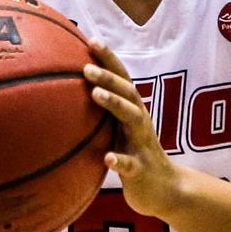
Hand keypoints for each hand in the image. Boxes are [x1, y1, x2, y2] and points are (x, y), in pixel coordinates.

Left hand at [83, 40, 182, 218]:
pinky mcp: (141, 170)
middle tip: (86, 67)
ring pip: (132, 119)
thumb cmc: (135, 158)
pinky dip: (119, 160)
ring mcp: (142, 145)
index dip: (109, 59)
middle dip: (109, 77)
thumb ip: (102, 115)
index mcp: (133, 111)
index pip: (122, 79)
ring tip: (96, 95)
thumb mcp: (118, 133)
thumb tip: (64, 98)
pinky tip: (107, 157)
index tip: (90, 40)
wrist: (166, 191)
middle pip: (128, 93)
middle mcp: (140, 123)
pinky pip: (130, 164)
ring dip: (115, 104)